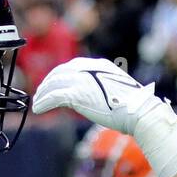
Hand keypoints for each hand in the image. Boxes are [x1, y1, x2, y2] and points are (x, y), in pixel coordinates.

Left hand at [32, 57, 164, 134]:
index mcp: (99, 65)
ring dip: (43, 94)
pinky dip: (44, 102)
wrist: (139, 111)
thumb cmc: (134, 107)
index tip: (53, 84)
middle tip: (41, 94)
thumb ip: (102, 88)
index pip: (73, 67)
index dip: (60, 76)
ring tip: (37, 103)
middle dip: (48, 83)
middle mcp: (89, 68)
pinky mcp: (77, 93)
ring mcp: (82, 80)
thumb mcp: (117, 90)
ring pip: (54, 84)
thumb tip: (95, 98)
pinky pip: (53, 97)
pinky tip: (38, 109)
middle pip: (60, 73)